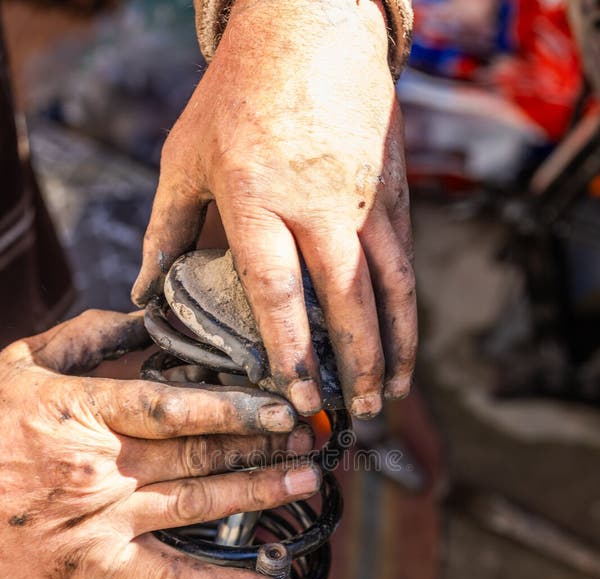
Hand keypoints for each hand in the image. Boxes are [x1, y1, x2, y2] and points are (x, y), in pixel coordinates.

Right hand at [0, 310, 316, 578]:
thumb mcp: (20, 364)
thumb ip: (87, 337)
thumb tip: (144, 317)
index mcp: (83, 412)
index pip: (172, 407)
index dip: (234, 407)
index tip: (283, 404)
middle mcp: (100, 467)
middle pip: (197, 455)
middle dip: (261, 446)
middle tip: (312, 439)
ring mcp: (102, 519)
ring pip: (195, 507)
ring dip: (256, 495)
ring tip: (306, 484)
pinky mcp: (97, 564)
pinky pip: (169, 577)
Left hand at [132, 0, 415, 418]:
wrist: (311, 23)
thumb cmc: (237, 91)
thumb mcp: (186, 153)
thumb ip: (167, 226)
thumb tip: (143, 292)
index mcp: (257, 198)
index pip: (276, 292)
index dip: (290, 352)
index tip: (298, 397)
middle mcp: (317, 203)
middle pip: (346, 300)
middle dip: (357, 364)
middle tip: (359, 413)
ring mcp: (364, 196)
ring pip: (390, 285)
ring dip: (396, 346)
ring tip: (393, 392)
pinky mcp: (395, 188)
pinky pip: (404, 258)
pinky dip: (407, 306)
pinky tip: (404, 339)